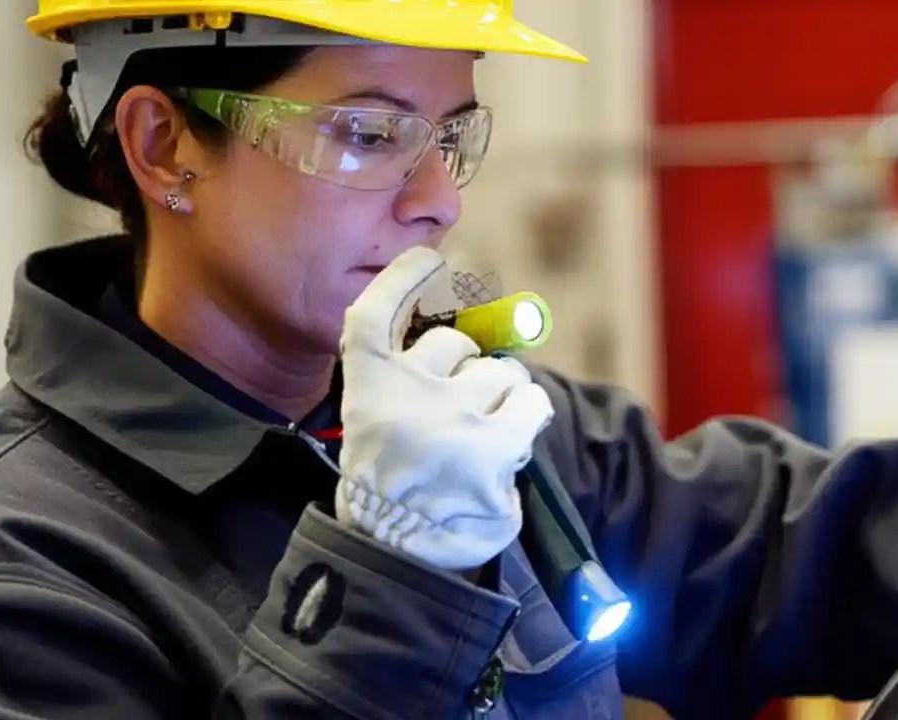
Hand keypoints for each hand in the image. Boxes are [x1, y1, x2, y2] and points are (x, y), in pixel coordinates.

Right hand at [335, 247, 554, 570]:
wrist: (402, 551)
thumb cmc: (397, 481)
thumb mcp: (379, 421)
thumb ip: (410, 377)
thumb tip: (481, 330)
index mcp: (366, 386)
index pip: (377, 313)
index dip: (403, 278)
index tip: (428, 258)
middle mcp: (405, 394)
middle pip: (457, 345)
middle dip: (469, 369)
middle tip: (459, 413)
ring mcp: (449, 420)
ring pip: (500, 373)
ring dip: (501, 397)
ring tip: (484, 437)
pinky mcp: (491, 448)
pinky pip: (530, 403)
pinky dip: (529, 413)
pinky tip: (514, 436)